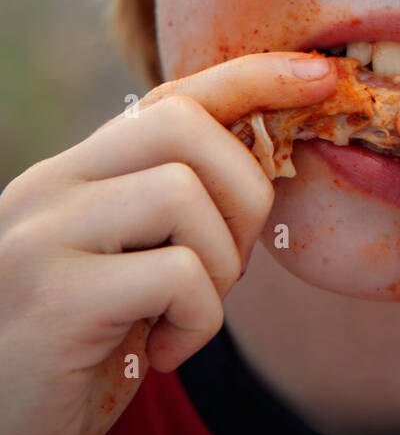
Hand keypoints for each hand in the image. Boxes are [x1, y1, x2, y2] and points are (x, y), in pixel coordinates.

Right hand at [0, 51, 335, 434]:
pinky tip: (165, 354)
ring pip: (183, 191)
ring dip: (221, 262)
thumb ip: (170, 214)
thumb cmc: (78, 358)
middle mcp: (49, 188)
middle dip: (243, 187)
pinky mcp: (56, 299)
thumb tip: (269, 160)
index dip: (253, 77)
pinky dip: (200, 320)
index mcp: (71, 175)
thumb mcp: (126, 267)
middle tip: (232, 259)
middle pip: (182, 124)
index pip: (169, 96)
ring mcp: (44, 238)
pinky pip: (177, 274)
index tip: (321, 76)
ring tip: (189, 314)